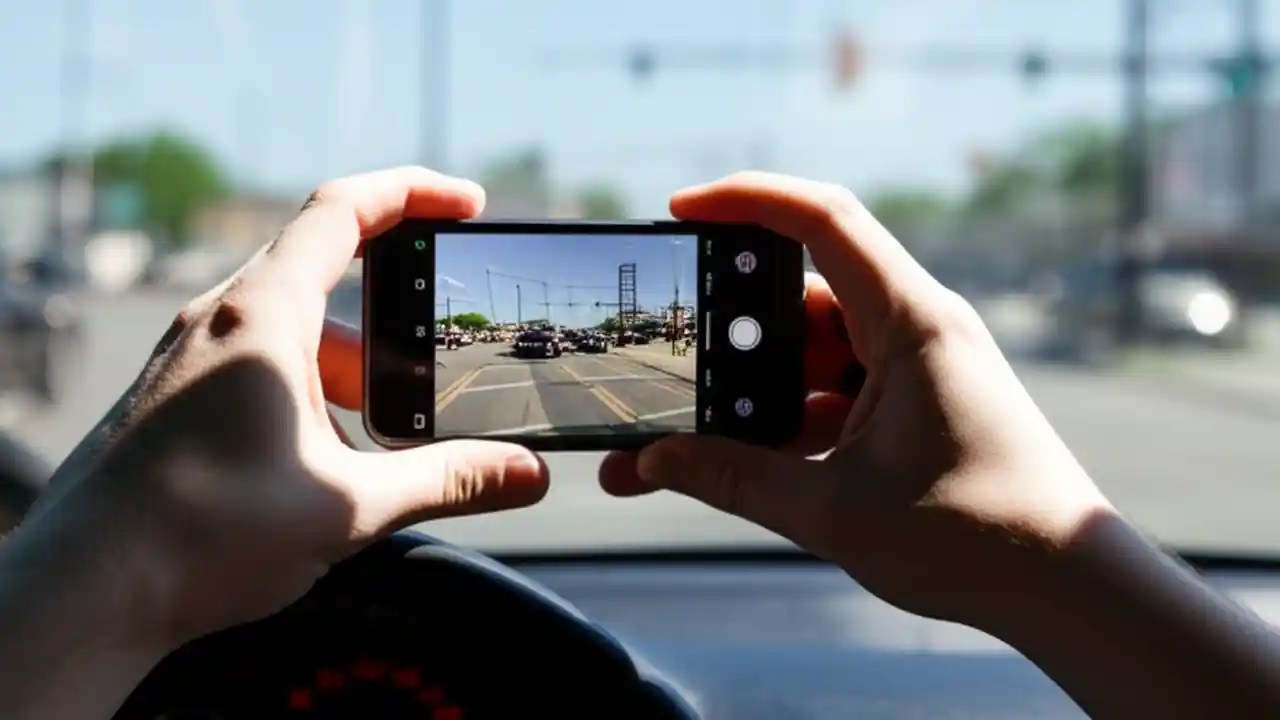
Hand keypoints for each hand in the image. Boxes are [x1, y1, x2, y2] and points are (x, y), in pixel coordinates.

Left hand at [17, 167, 549, 649]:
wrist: (85, 594)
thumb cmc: (201, 537)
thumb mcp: (349, 507)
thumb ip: (447, 481)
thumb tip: (525, 473)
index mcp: (263, 317)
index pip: (343, 208)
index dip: (414, 191)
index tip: (467, 204)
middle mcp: (221, 320)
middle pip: (328, 272)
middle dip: (396, 316)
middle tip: (440, 362)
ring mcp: (194, 355)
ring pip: (297, 327)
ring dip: (355, 366)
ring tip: (391, 433)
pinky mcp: (180, 393)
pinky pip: (264, 361)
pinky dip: (314, 389)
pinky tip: (333, 458)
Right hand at [600, 172, 1111, 625]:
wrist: (1070, 587)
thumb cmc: (978, 539)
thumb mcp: (835, 512)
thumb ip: (735, 480)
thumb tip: (653, 462)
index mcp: (911, 322)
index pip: (822, 218)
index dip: (745, 199)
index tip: (680, 207)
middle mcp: (917, 329)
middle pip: (802, 294)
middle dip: (730, 325)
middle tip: (672, 358)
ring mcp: (916, 367)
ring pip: (813, 350)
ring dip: (755, 385)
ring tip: (693, 430)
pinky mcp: (914, 406)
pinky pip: (834, 389)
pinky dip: (788, 416)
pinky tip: (743, 460)